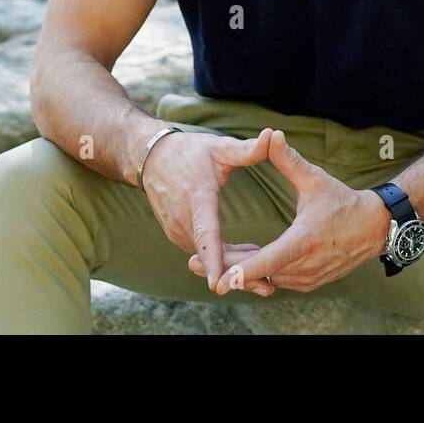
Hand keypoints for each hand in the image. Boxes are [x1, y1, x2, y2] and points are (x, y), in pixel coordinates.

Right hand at [140, 126, 274, 292]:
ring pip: (207, 258)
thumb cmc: (189, 151)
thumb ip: (247, 149)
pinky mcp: (177, 236)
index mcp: (197, 199)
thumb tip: (272, 136)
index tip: (218, 283)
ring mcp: (177, 231)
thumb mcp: (219, 147)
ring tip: (265, 272)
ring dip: (233, 266)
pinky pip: (202, 253)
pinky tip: (246, 256)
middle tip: (269, 287)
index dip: (212, 259)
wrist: (151, 157)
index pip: (205, 234)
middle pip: (211, 256)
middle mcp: (183, 220)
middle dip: (238, 273)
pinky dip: (222, 259)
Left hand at [189, 128, 389, 295]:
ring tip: (210, 263)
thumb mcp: (315, 179)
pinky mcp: (308, 283)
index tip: (220, 279)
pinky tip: (239, 265)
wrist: (374, 228)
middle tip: (191, 264)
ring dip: (240, 273)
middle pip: (258, 273)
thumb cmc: (343, 202)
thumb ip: (288, 159)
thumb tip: (271, 134)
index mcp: (304, 241)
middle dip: (226, 270)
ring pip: (265, 280)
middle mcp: (304, 266)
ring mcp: (307, 278)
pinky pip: (276, 281)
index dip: (243, 269)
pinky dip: (258, 274)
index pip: (268, 260)